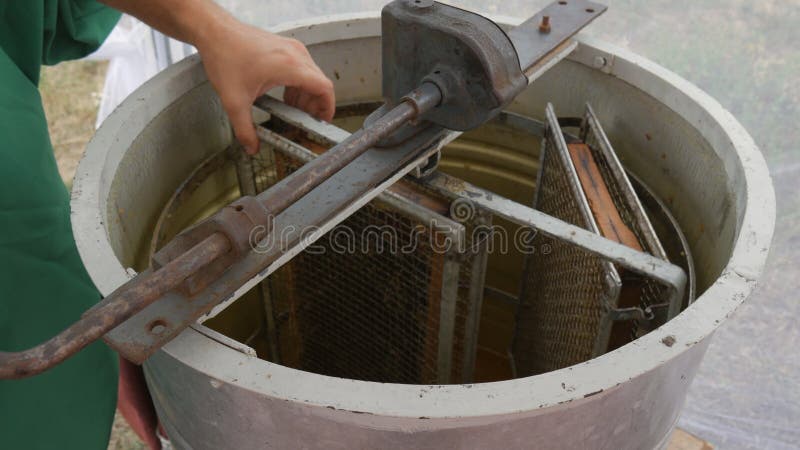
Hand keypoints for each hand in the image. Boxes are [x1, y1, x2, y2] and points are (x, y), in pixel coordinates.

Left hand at [196, 18, 334, 153]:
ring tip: (294, 109)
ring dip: (306, 94)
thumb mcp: (234, 101)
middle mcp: (295, 55)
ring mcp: (291, 48)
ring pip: (311, 75)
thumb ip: (245, 129)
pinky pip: (302, 67)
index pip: (324, 88)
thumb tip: (252, 147)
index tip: (322, 122)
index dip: (327, 108)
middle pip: (319, 83)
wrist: (215, 32)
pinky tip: (285, 94)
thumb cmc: (225, 57)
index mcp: (290, 67)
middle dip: (315, 105)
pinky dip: (299, 83)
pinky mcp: (284, 46)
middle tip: (305, 121)